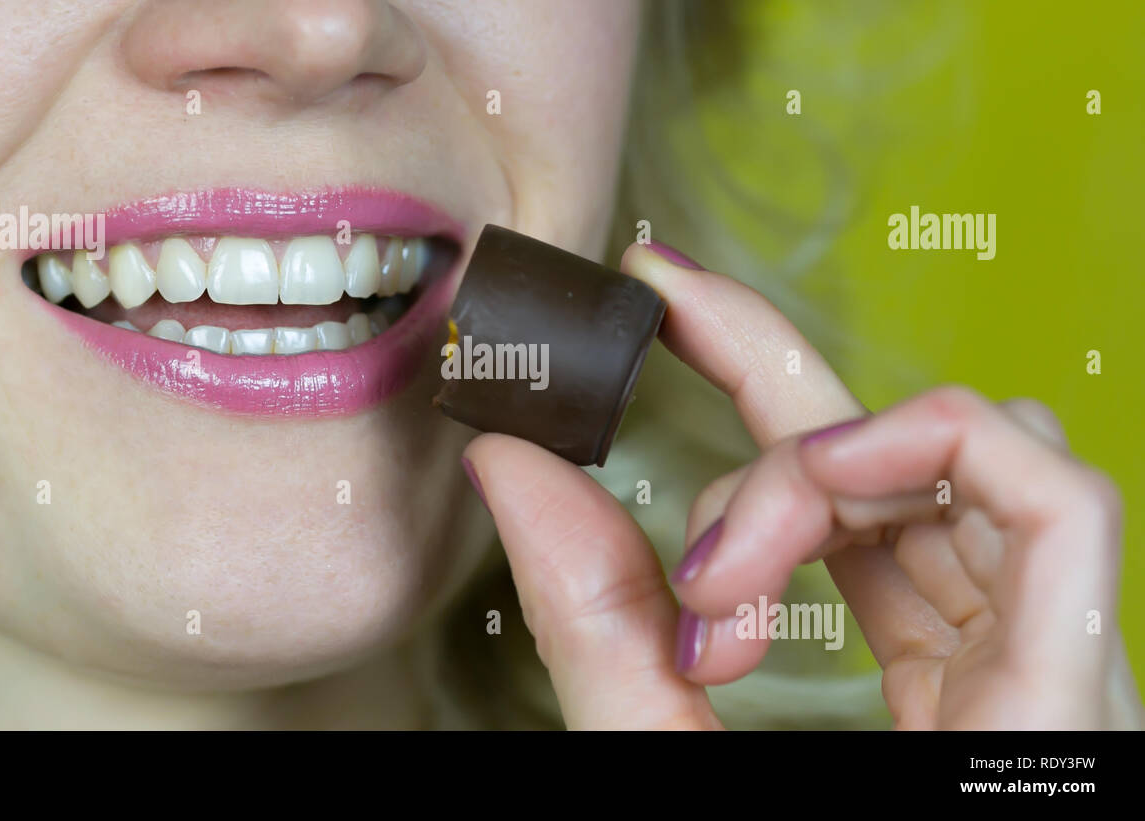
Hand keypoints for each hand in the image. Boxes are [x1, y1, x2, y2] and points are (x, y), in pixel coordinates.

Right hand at [461, 242, 1143, 728]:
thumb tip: (517, 477)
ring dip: (802, 485)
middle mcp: (1053, 687)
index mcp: (1036, 728)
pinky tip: (745, 560)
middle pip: (958, 462)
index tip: (755, 479)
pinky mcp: (968, 682)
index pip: (1043, 500)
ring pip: (933, 493)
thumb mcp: (682, 783)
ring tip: (704, 552)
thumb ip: (603, 637)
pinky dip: (818, 532)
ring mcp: (1016, 678)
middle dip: (794, 393)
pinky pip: (914, 556)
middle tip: (666, 307)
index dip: (896, 438)